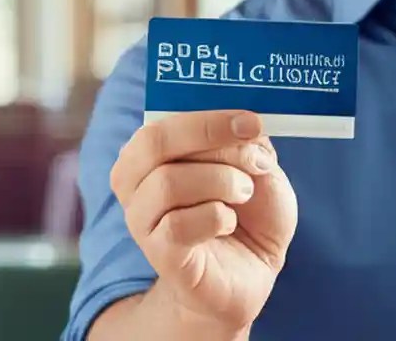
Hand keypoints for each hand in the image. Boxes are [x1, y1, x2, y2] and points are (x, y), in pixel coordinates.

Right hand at [110, 110, 297, 332]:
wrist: (246, 278)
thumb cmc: (247, 217)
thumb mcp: (259, 173)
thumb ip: (250, 147)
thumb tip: (248, 133)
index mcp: (152, 153)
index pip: (163, 120)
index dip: (207, 117)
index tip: (251, 122)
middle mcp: (136, 182)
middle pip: (153, 142)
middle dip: (208, 137)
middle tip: (253, 153)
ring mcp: (142, 220)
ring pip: (167, 183)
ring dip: (220, 181)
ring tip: (245, 192)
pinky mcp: (158, 254)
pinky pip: (178, 226)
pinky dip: (216, 217)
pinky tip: (229, 223)